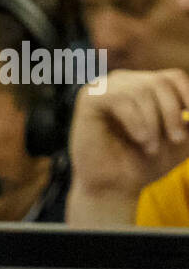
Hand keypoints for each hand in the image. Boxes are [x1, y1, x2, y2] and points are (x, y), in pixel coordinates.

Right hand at [67, 69, 188, 224]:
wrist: (112, 190)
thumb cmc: (142, 166)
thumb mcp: (180, 141)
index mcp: (144, 87)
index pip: (172, 78)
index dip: (187, 94)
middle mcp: (125, 82)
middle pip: (160, 82)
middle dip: (171, 113)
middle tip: (177, 139)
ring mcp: (106, 87)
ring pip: (142, 90)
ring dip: (153, 122)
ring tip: (151, 147)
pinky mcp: (90, 97)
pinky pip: (120, 98)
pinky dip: (135, 120)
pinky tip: (139, 139)